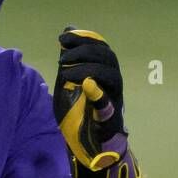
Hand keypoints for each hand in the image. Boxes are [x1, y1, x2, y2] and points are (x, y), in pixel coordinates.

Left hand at [53, 27, 141, 177]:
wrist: (89, 146)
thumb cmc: (80, 112)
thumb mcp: (69, 82)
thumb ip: (70, 60)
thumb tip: (68, 31)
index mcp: (104, 73)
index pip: (101, 48)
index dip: (85, 39)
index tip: (65, 37)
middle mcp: (113, 84)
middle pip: (109, 58)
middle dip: (85, 51)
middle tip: (64, 56)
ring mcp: (113, 100)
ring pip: (112, 76)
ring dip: (88, 68)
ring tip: (67, 70)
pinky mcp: (109, 118)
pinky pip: (108, 103)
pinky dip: (98, 93)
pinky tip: (86, 84)